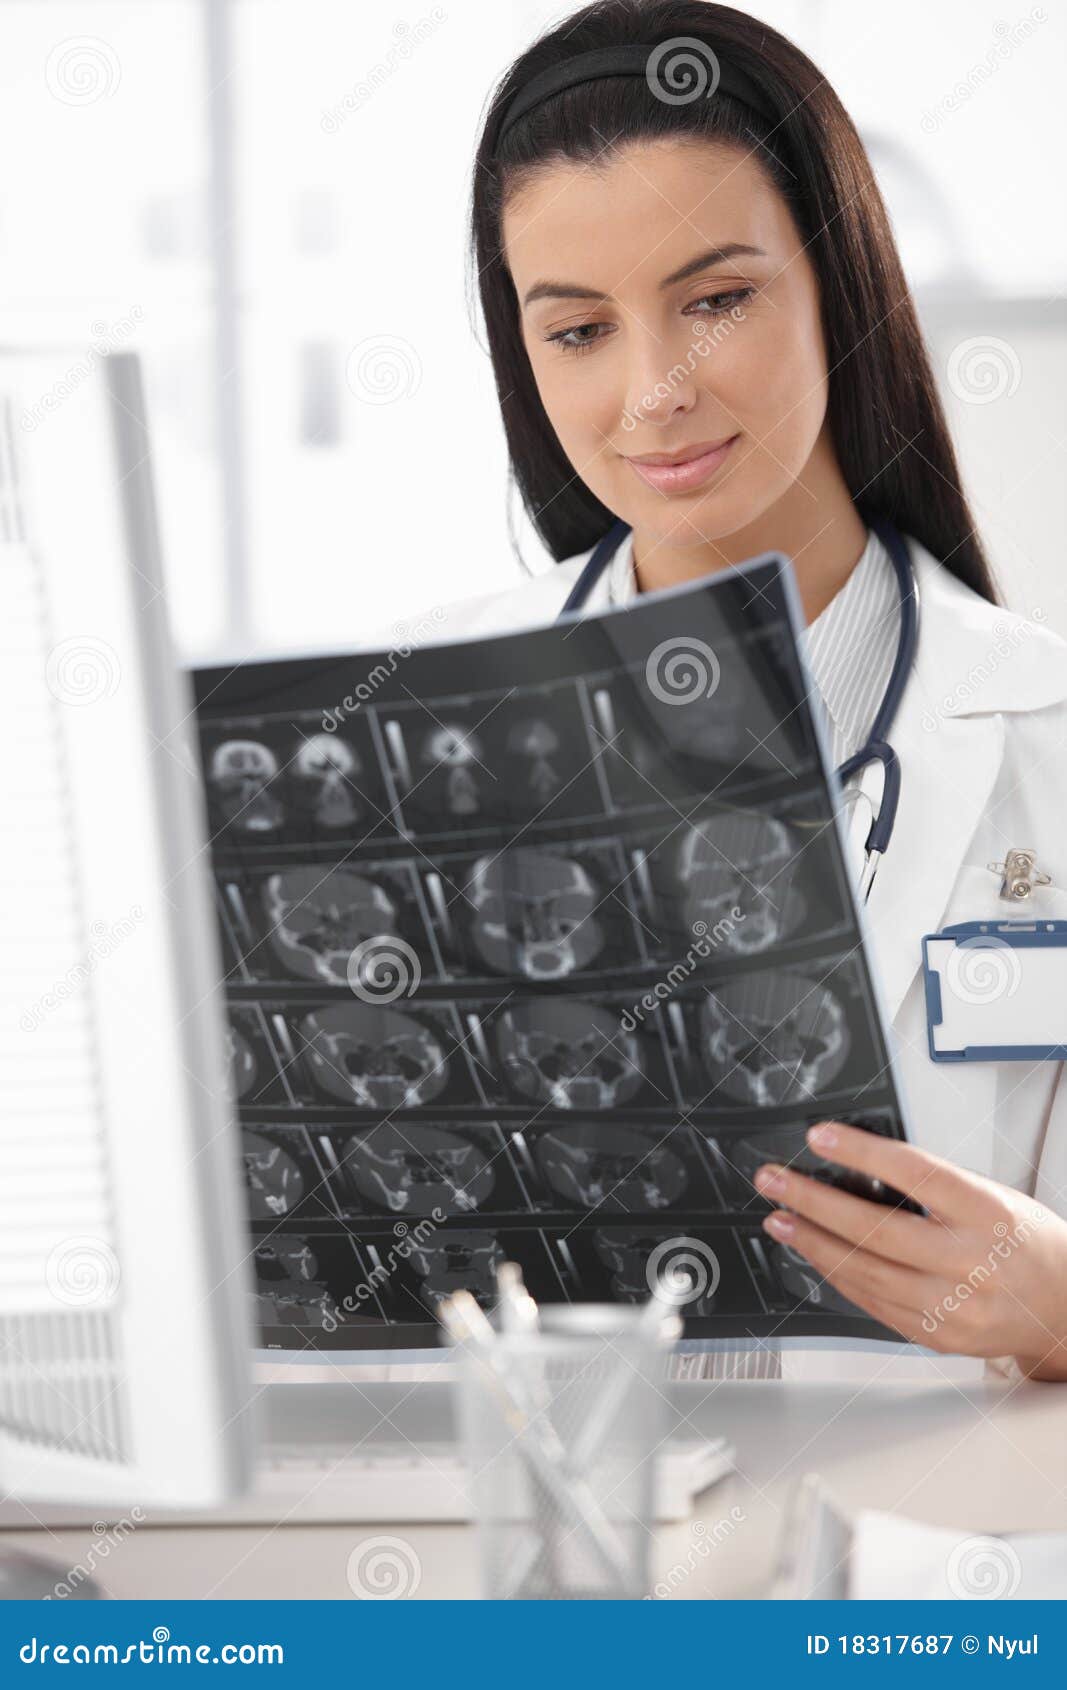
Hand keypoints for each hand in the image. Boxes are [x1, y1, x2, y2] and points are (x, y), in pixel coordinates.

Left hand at [754, 1122, 1066, 1380]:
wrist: (1061, 1305)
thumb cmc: (1023, 1240)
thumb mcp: (990, 1195)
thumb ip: (931, 1186)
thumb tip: (857, 1167)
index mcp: (988, 1215)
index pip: (916, 1175)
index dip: (861, 1153)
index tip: (819, 1137)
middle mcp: (972, 1263)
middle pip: (877, 1230)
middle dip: (814, 1202)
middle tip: (774, 1182)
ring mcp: (954, 1307)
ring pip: (866, 1273)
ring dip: (814, 1243)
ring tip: (781, 1219)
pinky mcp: (938, 1336)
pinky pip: (874, 1304)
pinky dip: (839, 1276)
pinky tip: (816, 1255)